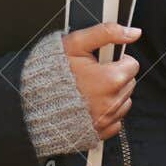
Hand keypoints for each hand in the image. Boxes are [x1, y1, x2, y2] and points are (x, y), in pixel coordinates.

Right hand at [62, 23, 140, 139]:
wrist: (32, 104)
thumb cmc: (51, 73)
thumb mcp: (76, 43)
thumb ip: (107, 33)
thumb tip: (133, 32)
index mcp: (111, 79)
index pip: (132, 64)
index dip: (116, 59)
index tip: (102, 61)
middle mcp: (112, 102)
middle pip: (129, 83)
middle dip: (115, 76)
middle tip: (92, 74)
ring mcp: (106, 119)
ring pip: (124, 101)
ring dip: (112, 93)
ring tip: (89, 89)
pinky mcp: (101, 132)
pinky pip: (115, 120)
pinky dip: (106, 112)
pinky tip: (89, 104)